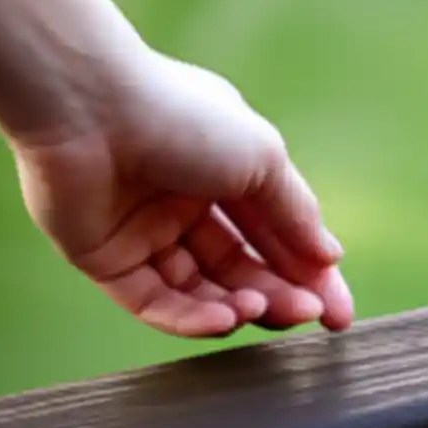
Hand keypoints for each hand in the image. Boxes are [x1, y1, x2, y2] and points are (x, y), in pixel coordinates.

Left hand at [10, 49, 352, 337]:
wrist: (90, 107)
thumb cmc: (183, 118)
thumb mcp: (262, 159)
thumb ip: (296, 212)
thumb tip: (330, 257)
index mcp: (226, 171)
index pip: (277, 234)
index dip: (310, 274)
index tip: (338, 314)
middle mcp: (186, 203)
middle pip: (242, 267)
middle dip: (279, 294)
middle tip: (308, 316)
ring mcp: (144, 233)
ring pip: (201, 290)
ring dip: (238, 307)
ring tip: (260, 310)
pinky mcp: (105, 259)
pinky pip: (153, 301)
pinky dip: (190, 318)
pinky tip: (224, 320)